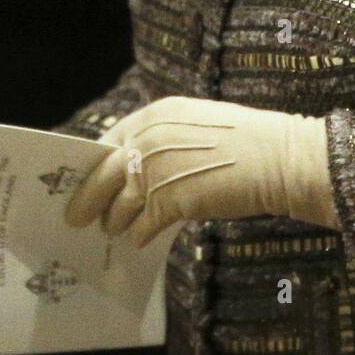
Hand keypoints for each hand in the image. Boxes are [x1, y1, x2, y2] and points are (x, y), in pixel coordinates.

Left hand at [64, 95, 339, 246]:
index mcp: (158, 114)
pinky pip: (140, 226)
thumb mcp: (200, 125)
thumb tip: (139, 168)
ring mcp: (156, 170)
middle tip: (75, 216)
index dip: (95, 163)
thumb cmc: (249, 142)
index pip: (110, 139)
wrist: (279, 158)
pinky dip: (139, 235)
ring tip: (113, 230)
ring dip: (114, 221)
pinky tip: (142, 240)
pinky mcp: (168, 201)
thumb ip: (166, 140)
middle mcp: (150, 138)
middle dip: (88, 198)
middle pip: (103, 173)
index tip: (85, 178)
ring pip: (118, 204)